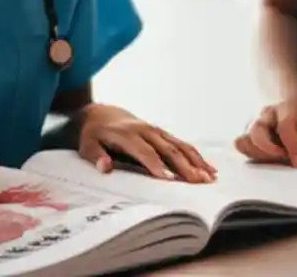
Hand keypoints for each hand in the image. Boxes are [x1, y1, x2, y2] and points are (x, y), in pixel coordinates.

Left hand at [77, 105, 215, 183]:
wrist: (101, 114)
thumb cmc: (93, 134)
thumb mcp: (86, 145)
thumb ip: (96, 156)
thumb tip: (106, 167)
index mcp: (127, 134)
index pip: (145, 152)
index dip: (157, 166)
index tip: (169, 180)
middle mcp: (146, 130)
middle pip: (169, 150)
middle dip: (185, 166)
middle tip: (199, 182)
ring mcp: (157, 131)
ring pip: (180, 146)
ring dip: (196, 162)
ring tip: (209, 177)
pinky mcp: (163, 134)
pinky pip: (182, 145)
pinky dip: (196, 157)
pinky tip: (208, 168)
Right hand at [234, 99, 296, 167]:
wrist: (286, 108)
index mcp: (287, 109)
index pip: (285, 127)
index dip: (293, 147)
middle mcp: (265, 114)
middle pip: (257, 131)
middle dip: (271, 151)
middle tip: (285, 161)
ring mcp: (252, 124)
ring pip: (244, 140)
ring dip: (260, 156)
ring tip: (276, 162)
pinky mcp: (244, 135)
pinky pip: (241, 146)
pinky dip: (252, 156)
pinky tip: (266, 160)